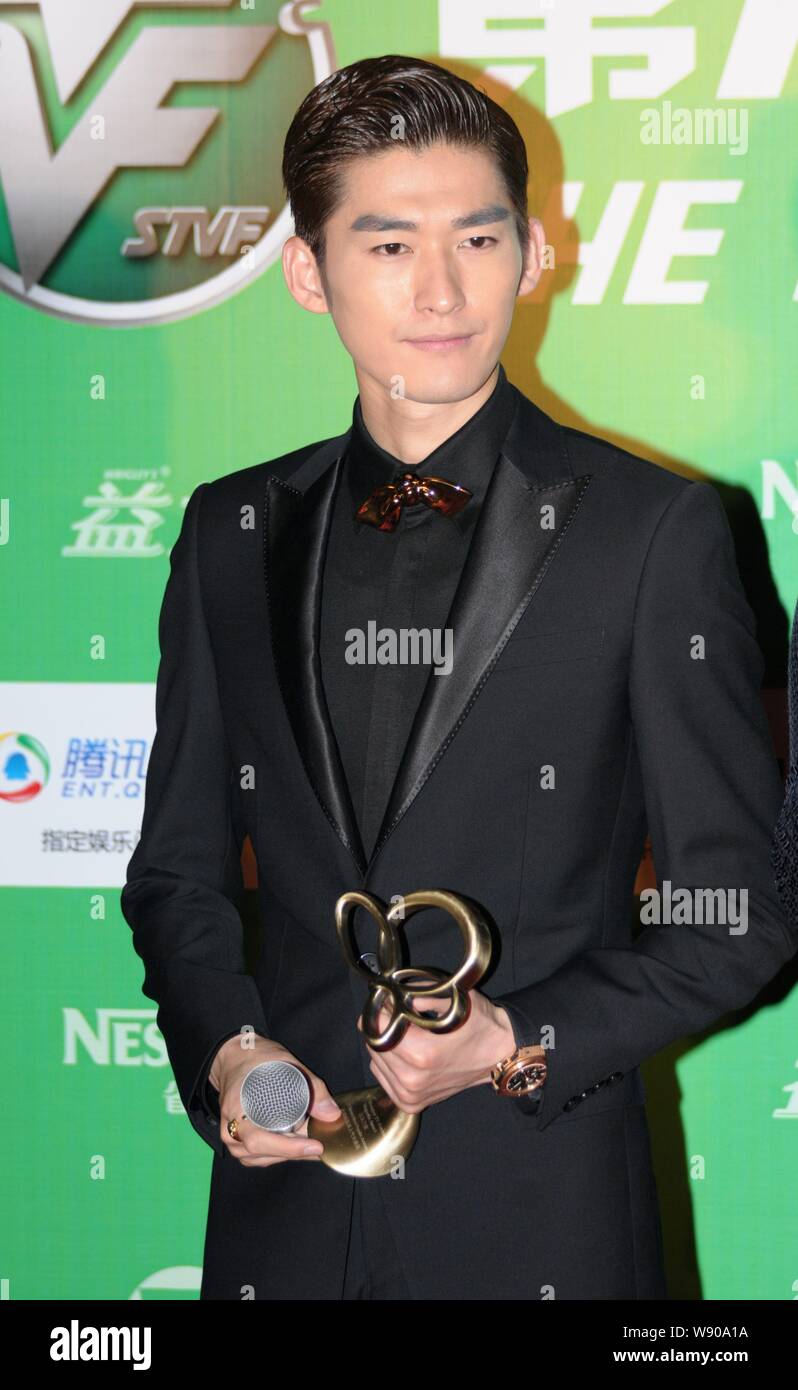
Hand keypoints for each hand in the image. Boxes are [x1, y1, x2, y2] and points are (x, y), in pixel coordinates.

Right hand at [211, 1033, 341, 1167]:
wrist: (235, 1059)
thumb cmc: (257, 1060)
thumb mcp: (287, 1064)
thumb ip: (312, 1089)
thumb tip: (331, 1114)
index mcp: (235, 1108)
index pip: (259, 1140)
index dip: (288, 1148)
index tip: (315, 1145)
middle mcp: (230, 1128)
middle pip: (264, 1152)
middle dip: (296, 1151)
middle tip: (323, 1144)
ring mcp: (232, 1138)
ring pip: (263, 1158)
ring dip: (289, 1154)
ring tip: (313, 1143)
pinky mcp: (238, 1143)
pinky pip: (260, 1157)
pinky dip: (280, 1154)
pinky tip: (297, 1146)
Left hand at [356, 989, 514, 1112]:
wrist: (499, 1054)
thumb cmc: (480, 1024)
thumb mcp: (454, 998)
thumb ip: (420, 994)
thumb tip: (392, 995)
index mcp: (422, 1055)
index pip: (377, 1030)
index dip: (379, 1011)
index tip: (388, 1002)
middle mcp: (413, 1080)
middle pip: (374, 1045)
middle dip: (381, 1026)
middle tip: (397, 1015)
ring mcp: (410, 1095)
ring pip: (375, 1061)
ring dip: (384, 1044)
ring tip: (407, 1035)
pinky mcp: (410, 1103)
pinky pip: (383, 1077)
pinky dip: (388, 1062)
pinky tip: (406, 1053)